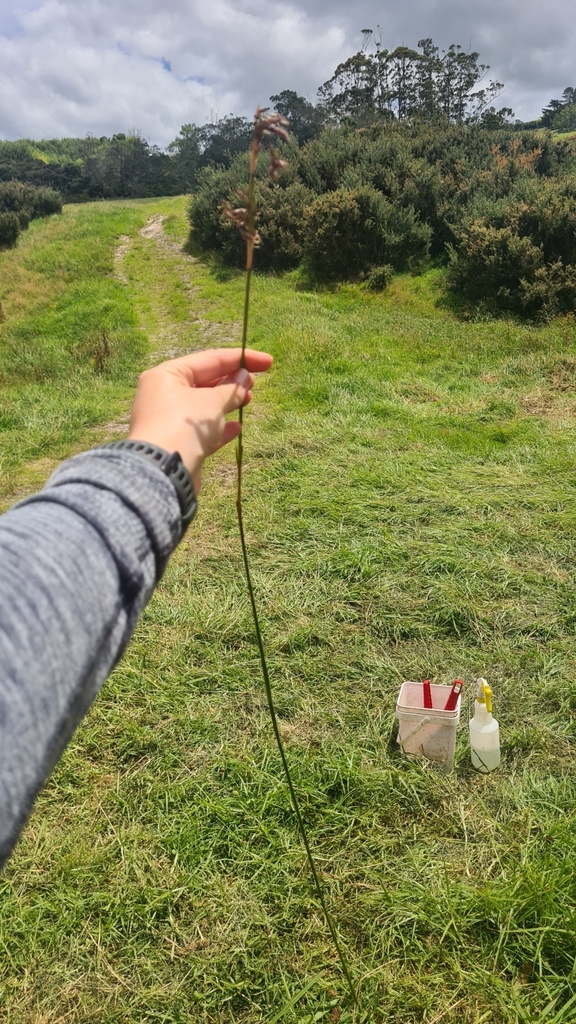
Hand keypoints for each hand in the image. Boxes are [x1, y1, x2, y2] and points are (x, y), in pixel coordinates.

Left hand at [128, 348, 272, 493]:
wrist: (164, 470)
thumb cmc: (186, 425)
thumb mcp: (213, 401)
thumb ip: (232, 389)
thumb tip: (244, 379)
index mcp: (168, 374)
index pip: (210, 359)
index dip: (241, 359)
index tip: (268, 362)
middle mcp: (164, 393)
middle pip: (205, 381)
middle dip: (232, 381)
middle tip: (255, 383)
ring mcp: (169, 419)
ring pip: (204, 405)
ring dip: (227, 402)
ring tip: (249, 399)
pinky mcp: (177, 442)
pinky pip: (202, 429)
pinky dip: (220, 426)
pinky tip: (237, 427)